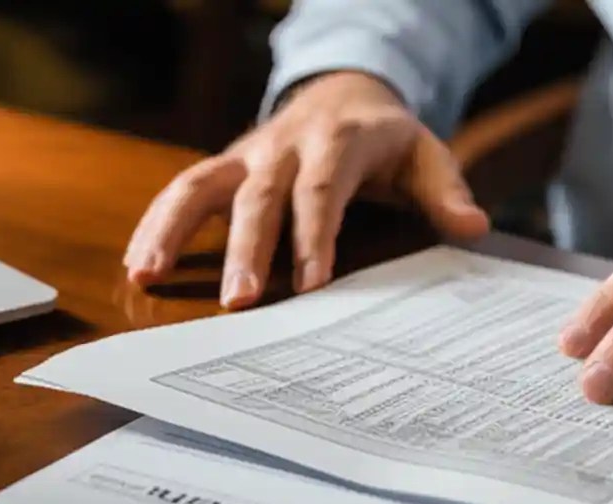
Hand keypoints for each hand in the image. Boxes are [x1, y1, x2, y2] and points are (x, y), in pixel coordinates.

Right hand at [124, 71, 489, 308]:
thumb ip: (445, 190)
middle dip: (246, 248)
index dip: (315, 234)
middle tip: (239, 302)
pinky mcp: (224, 167)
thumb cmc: (385, 140)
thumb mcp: (425, 155)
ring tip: (147, 277)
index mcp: (338, 140)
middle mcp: (284, 144)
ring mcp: (247, 155)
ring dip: (172, 230)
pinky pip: (182, 191)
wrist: (342, 92)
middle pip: (259, 195)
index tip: (311, 283)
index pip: (323, 188)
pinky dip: (155, 224)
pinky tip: (138, 266)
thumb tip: (474, 227)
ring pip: (200, 184)